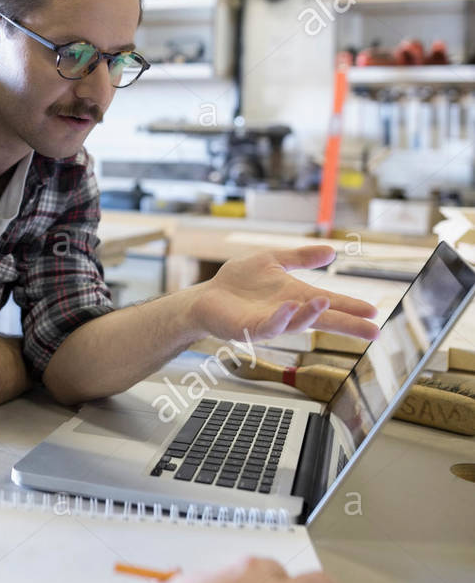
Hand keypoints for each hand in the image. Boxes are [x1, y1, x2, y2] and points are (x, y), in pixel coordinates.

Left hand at [189, 245, 379, 344]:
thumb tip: (331, 251)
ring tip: (326, 302)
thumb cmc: (239, 282)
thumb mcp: (274, 261)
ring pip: (296, 323)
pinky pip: (268, 325)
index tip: (374, 312)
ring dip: (311, 314)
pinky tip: (289, 307)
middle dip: (347, 325)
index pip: (330, 304)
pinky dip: (280, 318)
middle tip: (373, 330)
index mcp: (296, 297)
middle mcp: (288, 313)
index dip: (351, 308)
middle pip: (322, 320)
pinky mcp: (250, 328)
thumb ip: (301, 258)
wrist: (208, 295)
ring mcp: (270, 323)